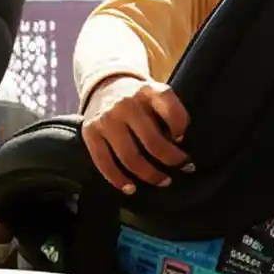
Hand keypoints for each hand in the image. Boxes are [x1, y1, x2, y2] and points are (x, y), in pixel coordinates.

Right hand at [81, 75, 189, 193]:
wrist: (106, 85)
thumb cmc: (141, 98)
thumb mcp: (159, 95)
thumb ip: (171, 113)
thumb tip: (178, 143)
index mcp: (149, 91)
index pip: (173, 113)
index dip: (182, 129)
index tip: (183, 140)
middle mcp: (127, 104)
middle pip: (153, 142)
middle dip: (171, 160)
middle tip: (183, 168)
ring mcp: (106, 119)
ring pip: (130, 157)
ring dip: (149, 174)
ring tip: (163, 181)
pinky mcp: (90, 132)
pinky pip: (104, 162)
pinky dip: (118, 179)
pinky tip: (131, 188)